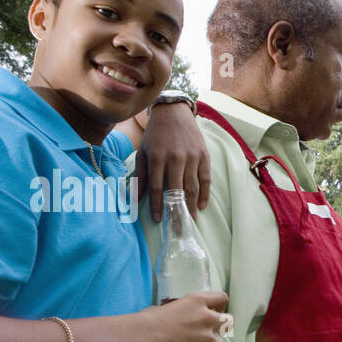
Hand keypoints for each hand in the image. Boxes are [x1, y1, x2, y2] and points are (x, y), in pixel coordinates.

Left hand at [137, 102, 210, 221]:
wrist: (174, 113)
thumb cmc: (156, 135)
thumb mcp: (143, 152)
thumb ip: (140, 175)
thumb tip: (135, 197)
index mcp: (157, 157)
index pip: (156, 187)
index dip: (156, 205)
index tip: (158, 220)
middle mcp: (175, 158)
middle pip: (176, 191)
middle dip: (176, 211)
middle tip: (177, 228)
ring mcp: (191, 157)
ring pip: (192, 187)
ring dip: (192, 206)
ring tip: (190, 220)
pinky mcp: (204, 156)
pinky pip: (206, 179)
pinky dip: (204, 194)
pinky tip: (202, 205)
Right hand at [139, 291, 231, 341]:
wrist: (141, 337)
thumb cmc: (147, 320)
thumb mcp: (169, 306)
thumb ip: (185, 311)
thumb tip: (183, 317)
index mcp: (198, 300)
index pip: (222, 299)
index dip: (218, 308)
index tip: (212, 314)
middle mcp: (207, 317)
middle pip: (228, 322)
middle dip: (220, 329)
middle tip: (207, 335)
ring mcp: (207, 338)